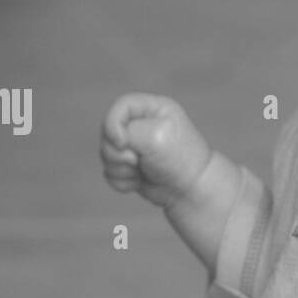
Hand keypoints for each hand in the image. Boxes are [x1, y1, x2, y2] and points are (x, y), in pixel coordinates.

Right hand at [100, 93, 211, 208]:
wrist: (191, 191)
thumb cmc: (179, 160)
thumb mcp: (154, 136)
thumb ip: (126, 131)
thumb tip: (114, 144)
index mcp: (153, 109)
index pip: (120, 107)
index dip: (113, 124)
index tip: (122, 142)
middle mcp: (143, 125)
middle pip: (108, 132)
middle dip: (118, 151)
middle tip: (137, 160)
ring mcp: (135, 147)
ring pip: (106, 154)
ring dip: (120, 168)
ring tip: (140, 172)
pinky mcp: (130, 167)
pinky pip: (110, 172)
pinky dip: (122, 181)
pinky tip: (138, 183)